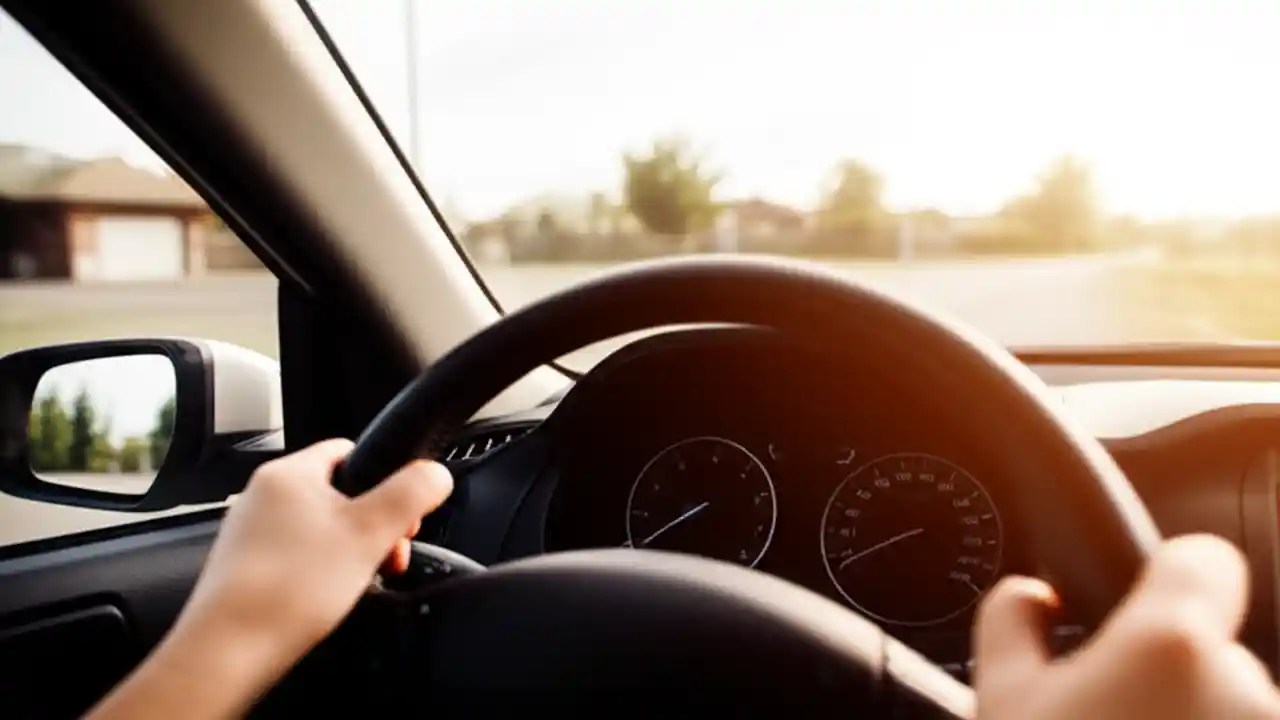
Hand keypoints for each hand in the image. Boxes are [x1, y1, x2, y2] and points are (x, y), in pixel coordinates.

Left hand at [88, 439, 452, 719]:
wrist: (230, 648)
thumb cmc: (290, 588)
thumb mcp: (371, 531)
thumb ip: (411, 493)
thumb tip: (435, 473)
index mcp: (289, 473)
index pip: (350, 450)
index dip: (386, 479)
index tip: (402, 515)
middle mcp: (263, 495)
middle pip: (339, 494)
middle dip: (373, 524)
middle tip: (388, 554)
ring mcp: (250, 531)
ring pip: (319, 528)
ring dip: (350, 550)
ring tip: (359, 580)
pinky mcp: (245, 566)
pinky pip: (296, 556)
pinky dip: (319, 572)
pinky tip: (325, 596)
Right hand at [975, 534, 1279, 718]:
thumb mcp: (1002, 699)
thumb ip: (1012, 619)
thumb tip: (1027, 594)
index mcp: (1171, 647)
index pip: (1205, 558)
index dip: (1168, 573)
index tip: (1142, 603)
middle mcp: (1248, 691)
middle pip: (1214, 648)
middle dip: (1171, 675)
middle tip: (1114, 716)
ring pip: (1236, 706)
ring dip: (1197, 717)